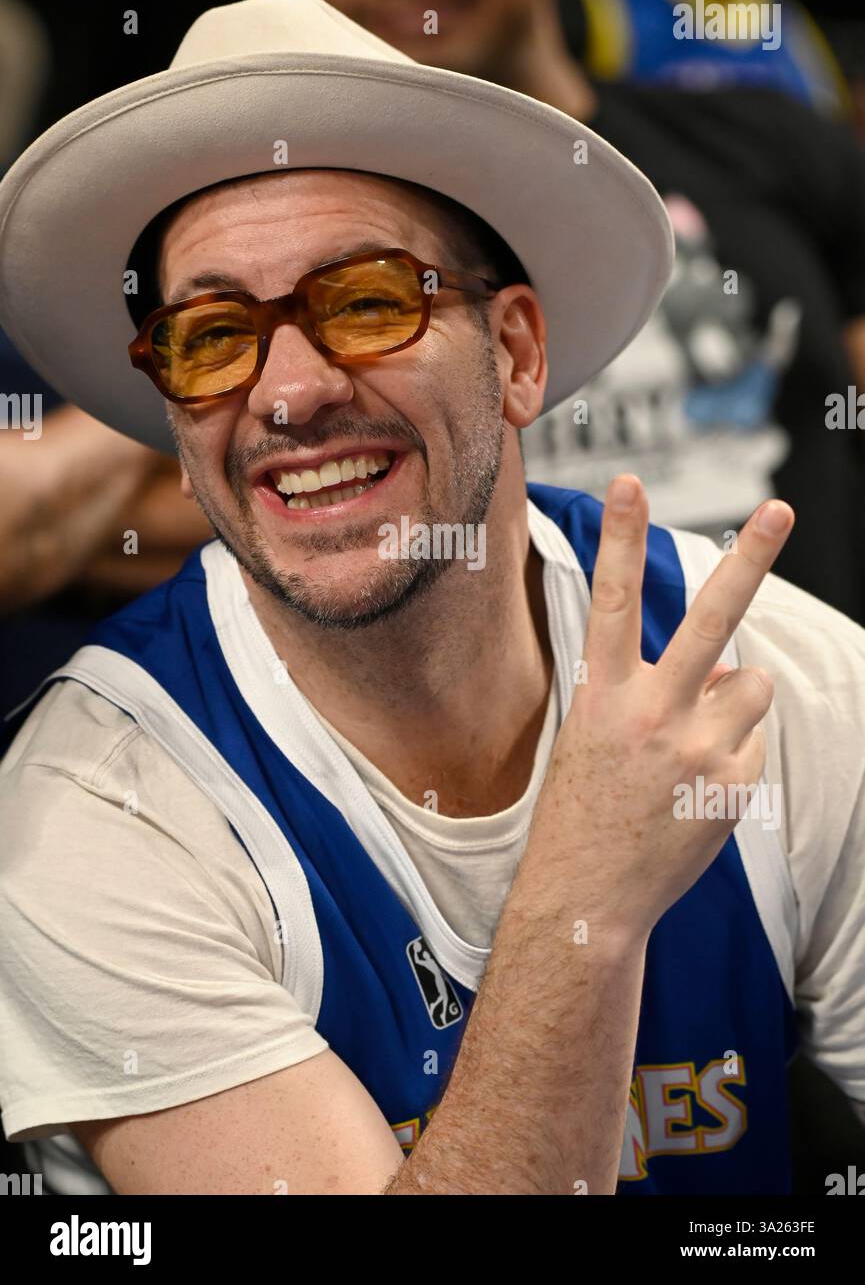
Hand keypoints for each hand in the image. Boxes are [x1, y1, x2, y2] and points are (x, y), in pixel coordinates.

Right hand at [532, 474, 793, 938]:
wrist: (587, 897)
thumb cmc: (583, 809)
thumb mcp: (591, 736)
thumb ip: (655, 692)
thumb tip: (738, 670)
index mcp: (602, 696)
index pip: (611, 600)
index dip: (620, 537)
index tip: (628, 483)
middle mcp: (652, 714)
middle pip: (711, 619)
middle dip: (749, 559)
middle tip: (778, 509)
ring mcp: (698, 749)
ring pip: (753, 684)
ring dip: (735, 701)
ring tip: (691, 745)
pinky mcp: (733, 782)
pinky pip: (753, 740)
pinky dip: (733, 755)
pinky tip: (695, 790)